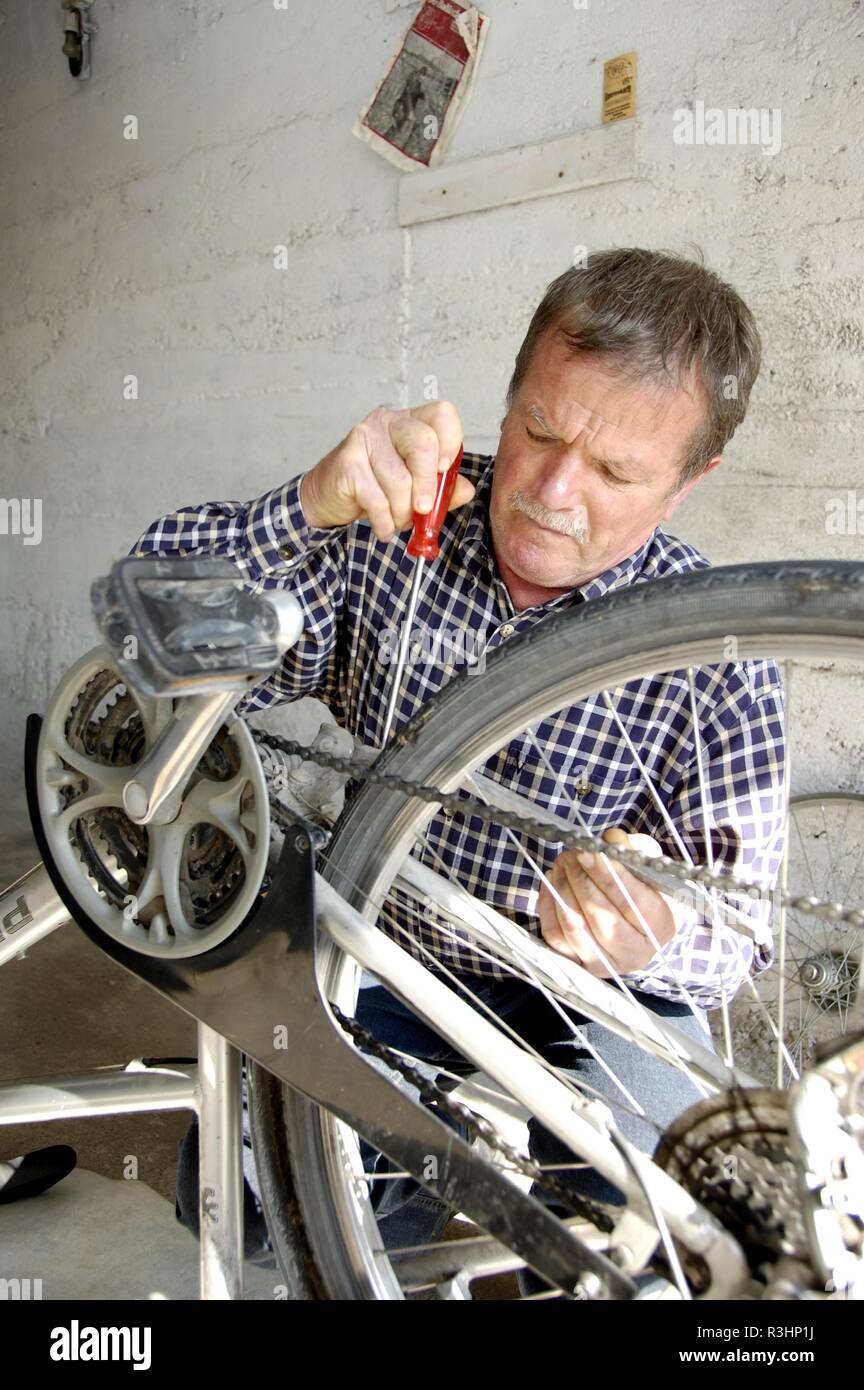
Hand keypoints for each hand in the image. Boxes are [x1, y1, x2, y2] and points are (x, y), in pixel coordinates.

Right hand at [299, 400, 475, 539]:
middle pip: (423, 443)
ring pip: (401, 480)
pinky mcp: (348, 462)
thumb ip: (443, 487)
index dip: (451, 441)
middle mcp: (386, 422)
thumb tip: (467, 491)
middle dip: (428, 486)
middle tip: (424, 509)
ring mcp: (364, 438)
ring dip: (402, 512)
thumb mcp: (414, 486)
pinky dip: (385, 522)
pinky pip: (378, 499)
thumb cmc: (373, 486)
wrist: (326, 496)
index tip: (447, 471)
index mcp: (409, 421)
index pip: (442, 414)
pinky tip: (383, 527)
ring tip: (396, 520)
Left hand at [537, 827, 677, 977]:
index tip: (588, 854)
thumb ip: (630, 849)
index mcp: (661, 926)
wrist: (633, 921)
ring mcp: (606, 964)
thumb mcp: (644, 863)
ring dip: (562, 890)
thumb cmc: (642, 887)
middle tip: (570, 855)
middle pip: (602, 918)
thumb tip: (609, 840)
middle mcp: (636, 953)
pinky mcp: (578, 964)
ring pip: (575, 928)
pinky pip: (555, 936)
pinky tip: (552, 883)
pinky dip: (548, 906)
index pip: (633, 902)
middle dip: (581, 881)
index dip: (607, 877)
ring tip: (561, 865)